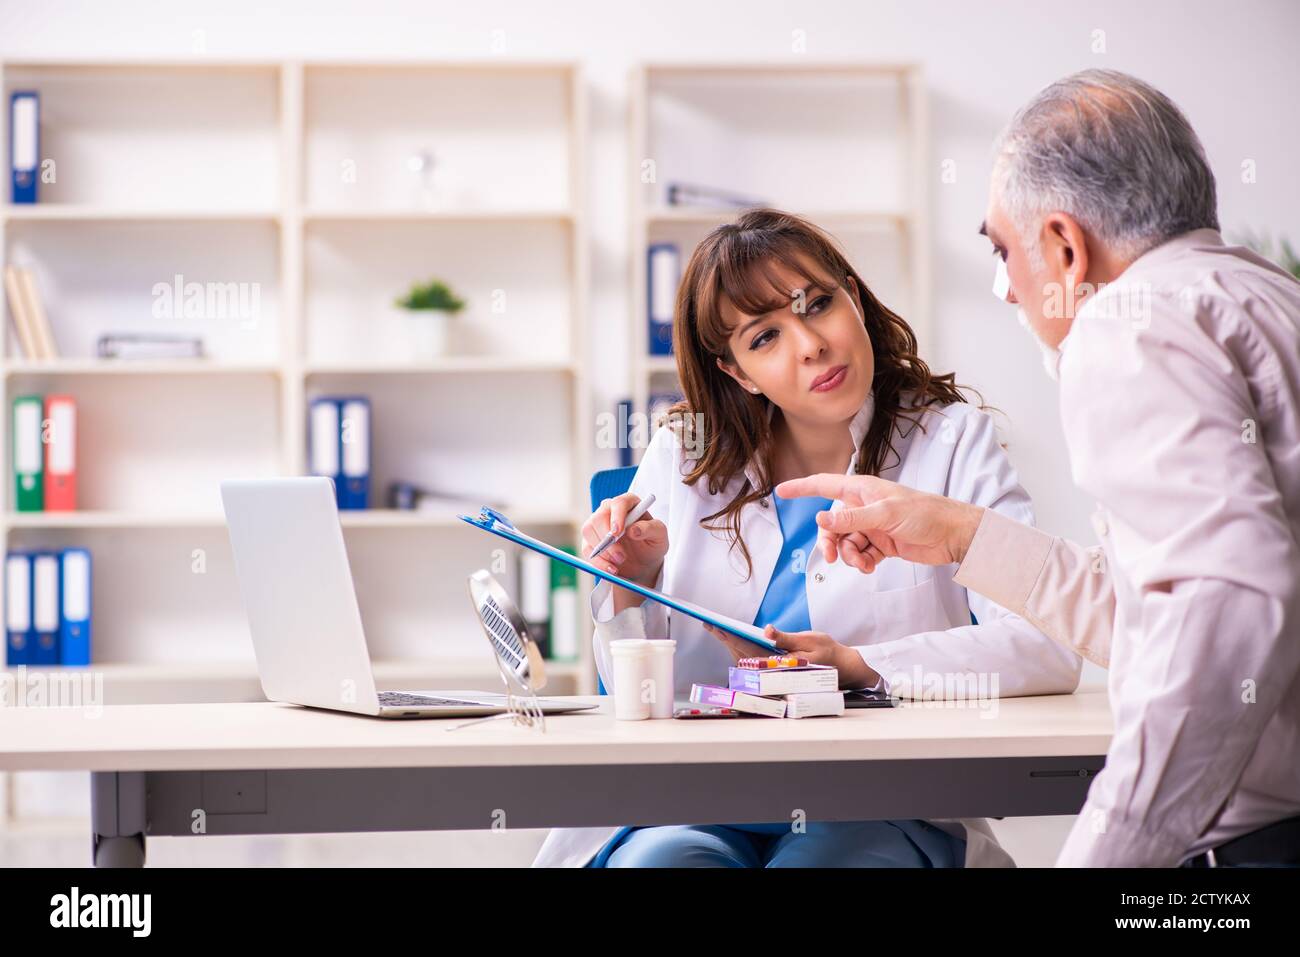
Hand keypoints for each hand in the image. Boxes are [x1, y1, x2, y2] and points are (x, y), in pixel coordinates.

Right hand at [581, 493, 667, 607]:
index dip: (616, 516)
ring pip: (588, 531)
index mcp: (628, 504)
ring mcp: (597, 525)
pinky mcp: (590, 540)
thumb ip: (651, 529)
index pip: (618, 503)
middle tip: (621, 556)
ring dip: (603, 551)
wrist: (643, 561)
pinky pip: (587, 549)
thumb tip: (634, 529)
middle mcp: (610, 510)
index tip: (618, 532)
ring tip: (619, 562)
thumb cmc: (652, 543)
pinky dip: (598, 562)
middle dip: (608, 540)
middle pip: (599, 517)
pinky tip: (611, 568)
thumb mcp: (659, 536)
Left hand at [703, 623, 878, 689]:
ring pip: (744, 658)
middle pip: (742, 654)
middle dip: (725, 638)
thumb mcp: (809, 640)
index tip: (718, 628)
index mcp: (780, 662)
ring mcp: (773, 671)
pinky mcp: (774, 669)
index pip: (750, 649)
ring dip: (729, 644)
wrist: (841, 667)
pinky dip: (738, 649)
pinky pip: (751, 660)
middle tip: (708, 624)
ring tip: (715, 628)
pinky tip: (730, 639)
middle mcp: (774, 670)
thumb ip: (786, 638)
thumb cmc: (827, 652)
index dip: (731, 638)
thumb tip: (767, 631)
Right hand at [774, 474, 983, 573]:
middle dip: (829, 541)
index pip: (824, 485)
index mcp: (862, 490)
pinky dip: (860, 561)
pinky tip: (870, 565)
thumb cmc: (924, 514)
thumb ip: (852, 518)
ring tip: (863, 563)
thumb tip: (821, 517)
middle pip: (831, 523)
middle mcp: (863, 506)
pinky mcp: (881, 543)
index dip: (801, 488)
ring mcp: (871, 526)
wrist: (952, 535)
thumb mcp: (885, 515)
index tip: (780, 490)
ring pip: (844, 542)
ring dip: (848, 555)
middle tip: (830, 558)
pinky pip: (858, 553)